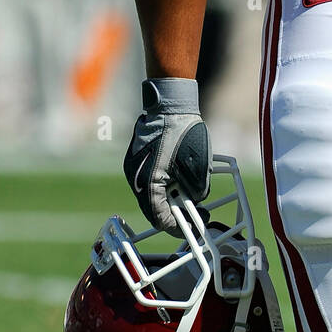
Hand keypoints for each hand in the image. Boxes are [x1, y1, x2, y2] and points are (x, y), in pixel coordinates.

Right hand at [123, 78, 209, 233]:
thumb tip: (195, 201)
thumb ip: (197, 191)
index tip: (195, 226)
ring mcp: (133, 168)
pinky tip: (180, 179)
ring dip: (170, 197)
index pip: (160, 218)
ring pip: (152, 192)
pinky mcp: (136, 159)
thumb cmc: (183, 133)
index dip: (179, 226)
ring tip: (191, 194)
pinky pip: (149, 179)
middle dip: (176, 211)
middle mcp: (136, 178)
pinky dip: (164, 184)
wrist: (169, 105)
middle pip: (154, 207)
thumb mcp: (198, 168)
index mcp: (148, 183)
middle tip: (196, 212)